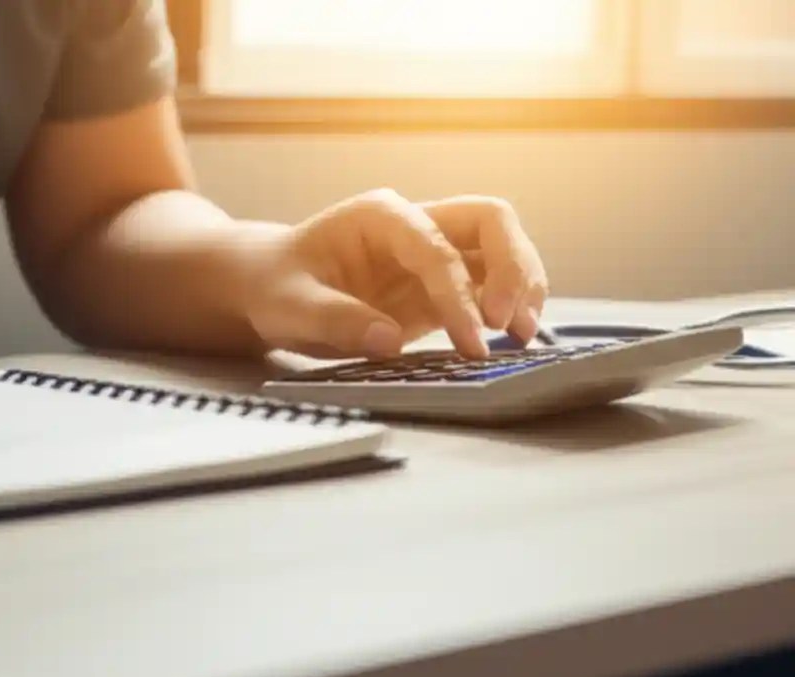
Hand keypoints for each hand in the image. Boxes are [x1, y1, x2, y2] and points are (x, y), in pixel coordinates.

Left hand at [243, 189, 547, 359]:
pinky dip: (511, 306)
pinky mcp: (442, 285)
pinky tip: (516, 339)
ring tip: (525, 336)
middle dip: (514, 268)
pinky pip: (492, 284)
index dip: (458, 294)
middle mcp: (415, 223)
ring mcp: (434, 251)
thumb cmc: (277, 287)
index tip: (470, 341)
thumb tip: (387, 341)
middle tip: (512, 326)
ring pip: (502, 248)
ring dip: (524, 286)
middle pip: (490, 221)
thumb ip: (334, 319)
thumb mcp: (288, 306)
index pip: (436, 247)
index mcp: (379, 216)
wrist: (270, 287)